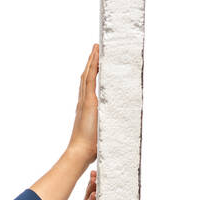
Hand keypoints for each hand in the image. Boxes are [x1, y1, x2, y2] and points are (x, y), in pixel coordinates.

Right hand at [67, 44, 97, 167]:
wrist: (80, 152)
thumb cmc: (90, 147)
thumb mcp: (101, 132)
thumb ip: (107, 126)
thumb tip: (119, 127)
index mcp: (86, 108)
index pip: (88, 86)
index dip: (91, 73)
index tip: (94, 63)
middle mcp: (83, 101)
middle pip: (86, 76)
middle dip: (90, 62)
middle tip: (95, 49)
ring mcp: (84, 100)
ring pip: (87, 75)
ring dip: (91, 60)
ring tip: (96, 48)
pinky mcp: (88, 101)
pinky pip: (90, 79)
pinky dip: (93, 66)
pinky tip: (96, 56)